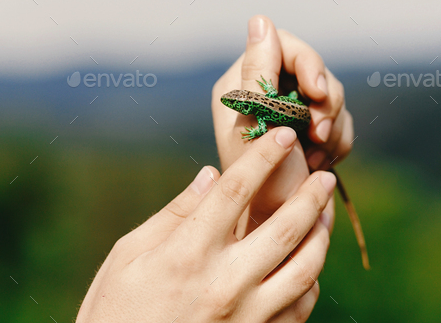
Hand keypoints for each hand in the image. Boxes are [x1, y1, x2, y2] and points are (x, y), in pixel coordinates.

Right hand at [76, 128, 334, 322]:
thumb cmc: (115, 311)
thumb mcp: (128, 257)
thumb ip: (173, 215)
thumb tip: (210, 177)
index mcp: (187, 254)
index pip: (234, 192)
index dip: (262, 157)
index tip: (283, 135)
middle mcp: (224, 283)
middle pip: (283, 228)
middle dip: (311, 196)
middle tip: (325, 174)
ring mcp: (246, 316)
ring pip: (304, 269)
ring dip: (321, 235)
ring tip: (325, 213)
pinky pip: (299, 307)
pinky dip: (310, 280)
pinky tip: (310, 262)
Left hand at [212, 15, 353, 234]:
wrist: (280, 229)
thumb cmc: (262, 185)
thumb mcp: (260, 127)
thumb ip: (258, 73)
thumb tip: (260, 19)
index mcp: (241, 85)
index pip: (282, 46)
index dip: (308, 64)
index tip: (319, 94)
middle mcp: (264, 93)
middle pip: (314, 70)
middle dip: (324, 104)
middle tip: (318, 136)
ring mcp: (289, 112)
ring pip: (331, 95)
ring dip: (332, 127)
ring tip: (316, 156)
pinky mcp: (310, 129)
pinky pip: (340, 118)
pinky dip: (339, 140)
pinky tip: (322, 161)